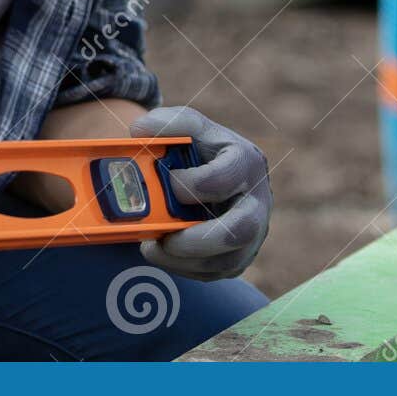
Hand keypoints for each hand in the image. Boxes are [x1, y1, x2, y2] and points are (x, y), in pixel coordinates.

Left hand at [130, 105, 270, 281]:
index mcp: (246, 161)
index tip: (169, 184)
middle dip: (197, 240)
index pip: (226, 178)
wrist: (211, 171)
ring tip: (152, 248)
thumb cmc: (199, 148)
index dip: (194, 184)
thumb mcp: (187, 125)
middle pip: (240, 230)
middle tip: (163, 239)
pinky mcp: (240, 256)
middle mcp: (257, 201)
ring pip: (229, 260)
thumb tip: (139, 130)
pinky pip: (217, 273)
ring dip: (185, 260)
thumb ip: (167, 123)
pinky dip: (186, 269)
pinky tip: (163, 254)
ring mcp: (253, 233)